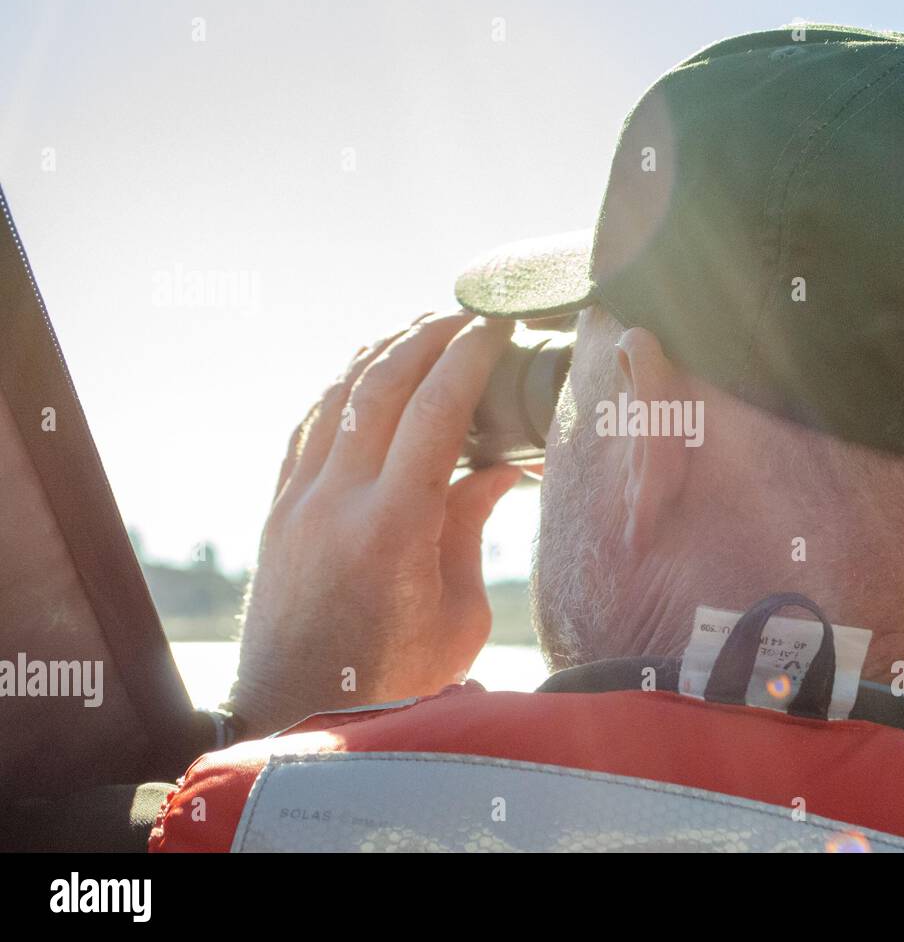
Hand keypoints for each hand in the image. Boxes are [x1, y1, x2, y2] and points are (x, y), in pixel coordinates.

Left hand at [228, 312, 519, 737]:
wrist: (300, 719)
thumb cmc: (397, 680)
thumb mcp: (460, 614)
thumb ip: (472, 527)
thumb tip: (497, 468)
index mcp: (393, 528)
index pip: (435, 410)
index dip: (468, 356)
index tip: (496, 325)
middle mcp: (336, 502)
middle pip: (379, 385)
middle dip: (424, 336)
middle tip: (464, 314)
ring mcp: (297, 504)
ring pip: (333, 398)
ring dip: (378, 353)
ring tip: (416, 328)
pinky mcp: (276, 514)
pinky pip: (304, 429)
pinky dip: (338, 391)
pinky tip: (361, 377)